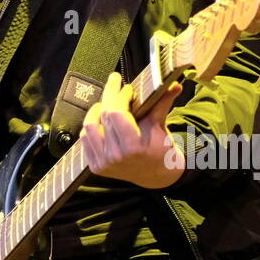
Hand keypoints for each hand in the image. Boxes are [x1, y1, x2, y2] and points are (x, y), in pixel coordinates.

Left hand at [80, 71, 185, 188]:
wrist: (156, 175)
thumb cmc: (160, 148)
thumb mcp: (160, 125)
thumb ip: (163, 103)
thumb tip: (174, 85)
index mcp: (133, 147)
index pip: (116, 113)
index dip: (119, 96)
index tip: (126, 88)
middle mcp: (116, 156)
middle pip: (103, 116)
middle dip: (109, 97)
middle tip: (115, 86)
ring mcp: (104, 163)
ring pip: (89, 127)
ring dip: (96, 112)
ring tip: (105, 105)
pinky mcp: (96, 166)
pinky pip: (85, 140)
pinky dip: (90, 128)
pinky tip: (100, 122)